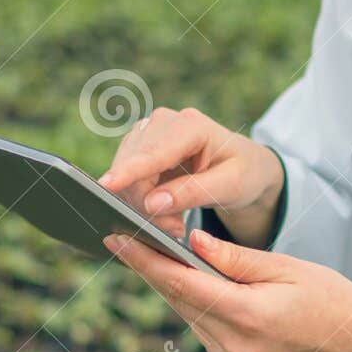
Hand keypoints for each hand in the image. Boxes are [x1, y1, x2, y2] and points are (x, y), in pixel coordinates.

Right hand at [97, 106, 284, 250]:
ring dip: (144, 205)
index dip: (129, 170)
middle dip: (146, 203)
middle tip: (175, 230)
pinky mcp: (139, 148)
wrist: (245, 166)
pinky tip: (164, 211)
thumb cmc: (243, 173)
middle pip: (134, 166)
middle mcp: (164, 122)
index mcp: (192, 125)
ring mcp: (148, 132)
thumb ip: (192, 192)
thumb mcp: (230, 186)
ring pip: (125, 174)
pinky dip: (141, 201)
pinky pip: (126, 179)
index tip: (106, 186)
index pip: (154, 151)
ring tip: (175, 223)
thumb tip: (151, 203)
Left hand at [101, 225, 351, 351]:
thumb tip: (189, 242)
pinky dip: (193, 305)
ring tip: (144, 252)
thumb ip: (234, 257)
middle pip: (179, 301)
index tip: (115, 239)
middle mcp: (234, 349)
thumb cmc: (328, 297)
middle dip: (150, 269)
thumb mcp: (286, 267)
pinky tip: (182, 281)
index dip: (145, 260)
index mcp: (249, 317)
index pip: (183, 284)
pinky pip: (204, 330)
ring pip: (188, 316)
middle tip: (120, 237)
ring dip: (170, 286)